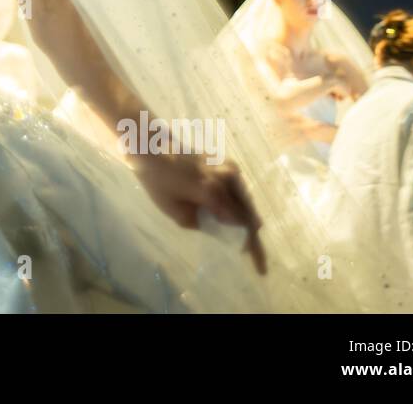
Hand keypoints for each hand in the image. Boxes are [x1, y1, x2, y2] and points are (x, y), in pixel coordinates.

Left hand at [131, 152, 266, 275]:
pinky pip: (240, 190)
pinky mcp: (228, 164)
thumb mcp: (174, 210)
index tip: (258, 265)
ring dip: (248, 220)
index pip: (241, 224)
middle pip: (250, 213)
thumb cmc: (158, 180)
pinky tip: (237, 218)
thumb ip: (200, 223)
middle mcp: (227, 179)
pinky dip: (241, 206)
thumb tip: (219, 229)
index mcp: (213, 192)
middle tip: (255, 258)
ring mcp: (230, 169)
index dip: (250, 245)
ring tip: (247, 241)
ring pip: (247, 202)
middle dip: (253, 236)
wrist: (154, 147)